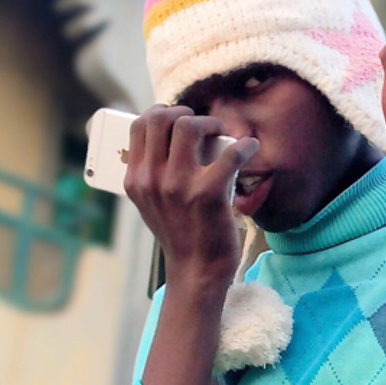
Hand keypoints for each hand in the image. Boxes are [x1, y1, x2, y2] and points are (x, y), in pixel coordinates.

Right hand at [125, 106, 258, 384]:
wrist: (197, 271)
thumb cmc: (180, 232)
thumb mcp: (151, 203)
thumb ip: (153, 172)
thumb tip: (168, 134)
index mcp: (136, 180)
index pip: (140, 126)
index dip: (160, 112)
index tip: (177, 117)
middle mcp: (153, 180)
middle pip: (162, 118)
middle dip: (185, 113)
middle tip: (201, 124)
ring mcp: (179, 186)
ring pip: (189, 126)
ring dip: (210, 123)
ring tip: (220, 133)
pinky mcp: (209, 193)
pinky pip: (230, 152)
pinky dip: (245, 145)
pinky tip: (249, 147)